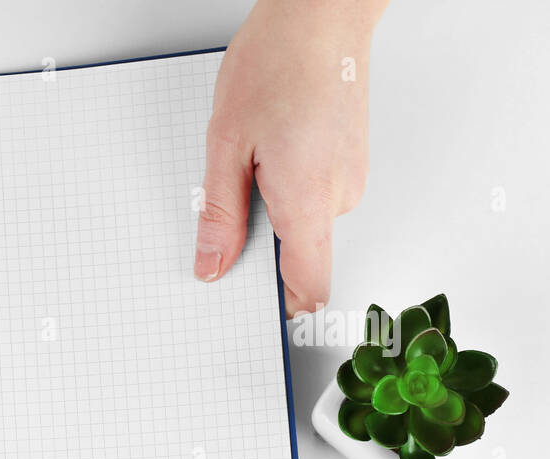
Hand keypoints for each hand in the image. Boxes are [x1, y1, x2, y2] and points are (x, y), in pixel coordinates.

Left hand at [195, 0, 387, 313]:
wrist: (321, 12)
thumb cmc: (278, 63)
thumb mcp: (225, 145)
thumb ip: (220, 215)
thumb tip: (212, 266)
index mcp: (308, 199)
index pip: (310, 286)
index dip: (287, 312)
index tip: (261, 322)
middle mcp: (340, 195)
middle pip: (300, 253)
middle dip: (262, 244)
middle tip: (232, 206)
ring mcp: (352, 177)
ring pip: (305, 221)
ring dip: (274, 208)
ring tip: (254, 161)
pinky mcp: (352, 160)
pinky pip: (315, 195)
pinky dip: (290, 185)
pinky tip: (274, 151)